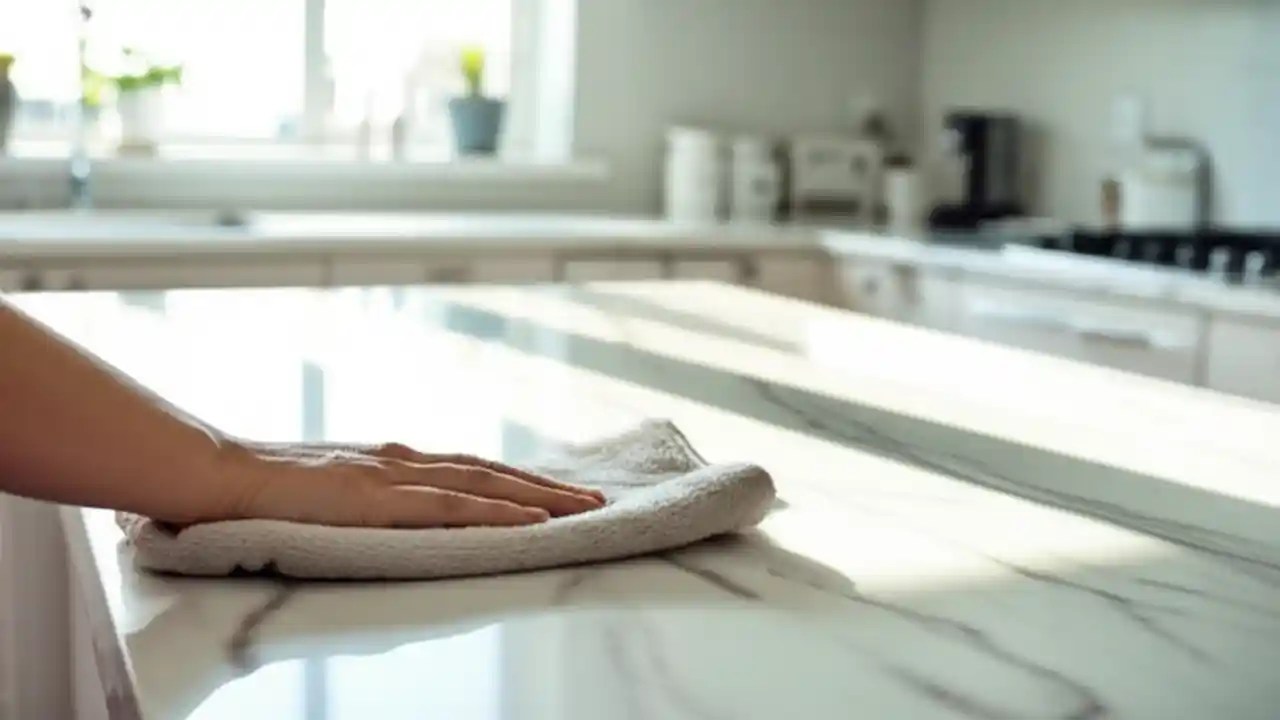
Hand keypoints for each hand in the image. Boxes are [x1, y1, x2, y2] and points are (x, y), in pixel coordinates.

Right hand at [178, 440, 605, 528]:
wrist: (219, 474)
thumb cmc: (264, 489)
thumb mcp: (328, 491)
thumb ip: (365, 498)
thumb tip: (393, 513)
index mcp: (392, 461)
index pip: (471, 468)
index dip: (517, 479)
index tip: (557, 490)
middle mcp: (403, 460)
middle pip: (492, 470)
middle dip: (548, 485)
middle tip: (596, 497)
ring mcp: (394, 476)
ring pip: (486, 483)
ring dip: (540, 495)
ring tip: (585, 506)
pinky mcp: (380, 498)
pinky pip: (453, 507)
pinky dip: (498, 512)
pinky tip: (533, 520)